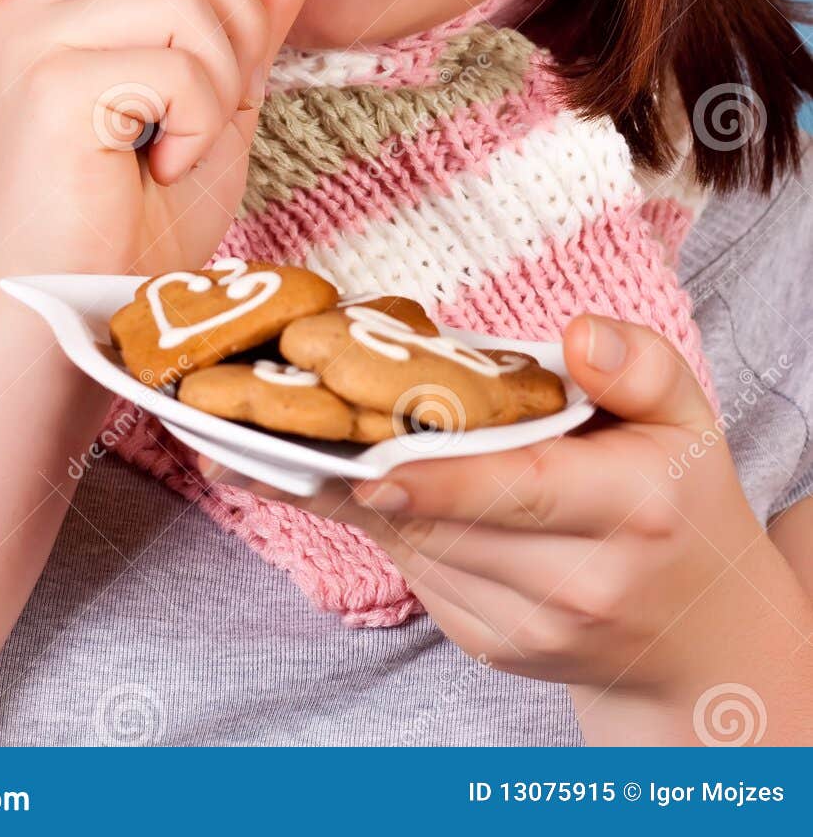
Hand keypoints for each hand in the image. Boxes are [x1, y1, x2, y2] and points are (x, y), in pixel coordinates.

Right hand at [0, 0, 317, 284]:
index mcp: (61, 3)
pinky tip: (162, 166)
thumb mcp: (216, 107)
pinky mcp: (50, 83)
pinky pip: (178, 65)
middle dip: (240, 18)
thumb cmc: (134, 224)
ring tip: (185, 143)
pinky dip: (200, 122)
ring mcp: (34, 39)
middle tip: (226, 102)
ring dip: (222, 79)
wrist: (81, 311)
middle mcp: (33, 6)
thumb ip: (246, 27)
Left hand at [197, 314, 812, 741]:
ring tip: (291, 441)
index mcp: (635, 508)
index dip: (439, 479)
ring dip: (358, 495)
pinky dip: (382, 524)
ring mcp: (535, 629)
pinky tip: (342, 480)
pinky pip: (420, 575)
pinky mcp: (494, 647)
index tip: (367, 465)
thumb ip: (638, 365)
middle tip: (292, 423)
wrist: (692, 632)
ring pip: (421, 549)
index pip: (524, 488)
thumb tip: (577, 337)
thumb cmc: (676, 499)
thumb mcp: (683, 417)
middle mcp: (584, 582)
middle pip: (453, 521)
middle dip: (369, 474)